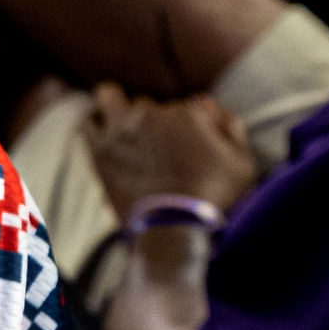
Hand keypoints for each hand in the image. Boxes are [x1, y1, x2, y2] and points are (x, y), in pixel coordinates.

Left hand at [82, 84, 258, 219]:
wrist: (175, 232)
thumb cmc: (213, 201)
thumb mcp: (240, 165)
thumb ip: (231, 129)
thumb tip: (211, 106)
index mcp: (188, 114)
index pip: (186, 106)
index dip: (188, 126)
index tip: (187, 146)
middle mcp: (153, 114)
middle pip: (146, 104)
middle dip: (151, 120)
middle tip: (156, 148)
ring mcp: (122, 129)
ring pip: (111, 97)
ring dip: (117, 110)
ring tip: (123, 133)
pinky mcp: (100, 150)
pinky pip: (88, 120)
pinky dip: (95, 122)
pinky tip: (103, 134)